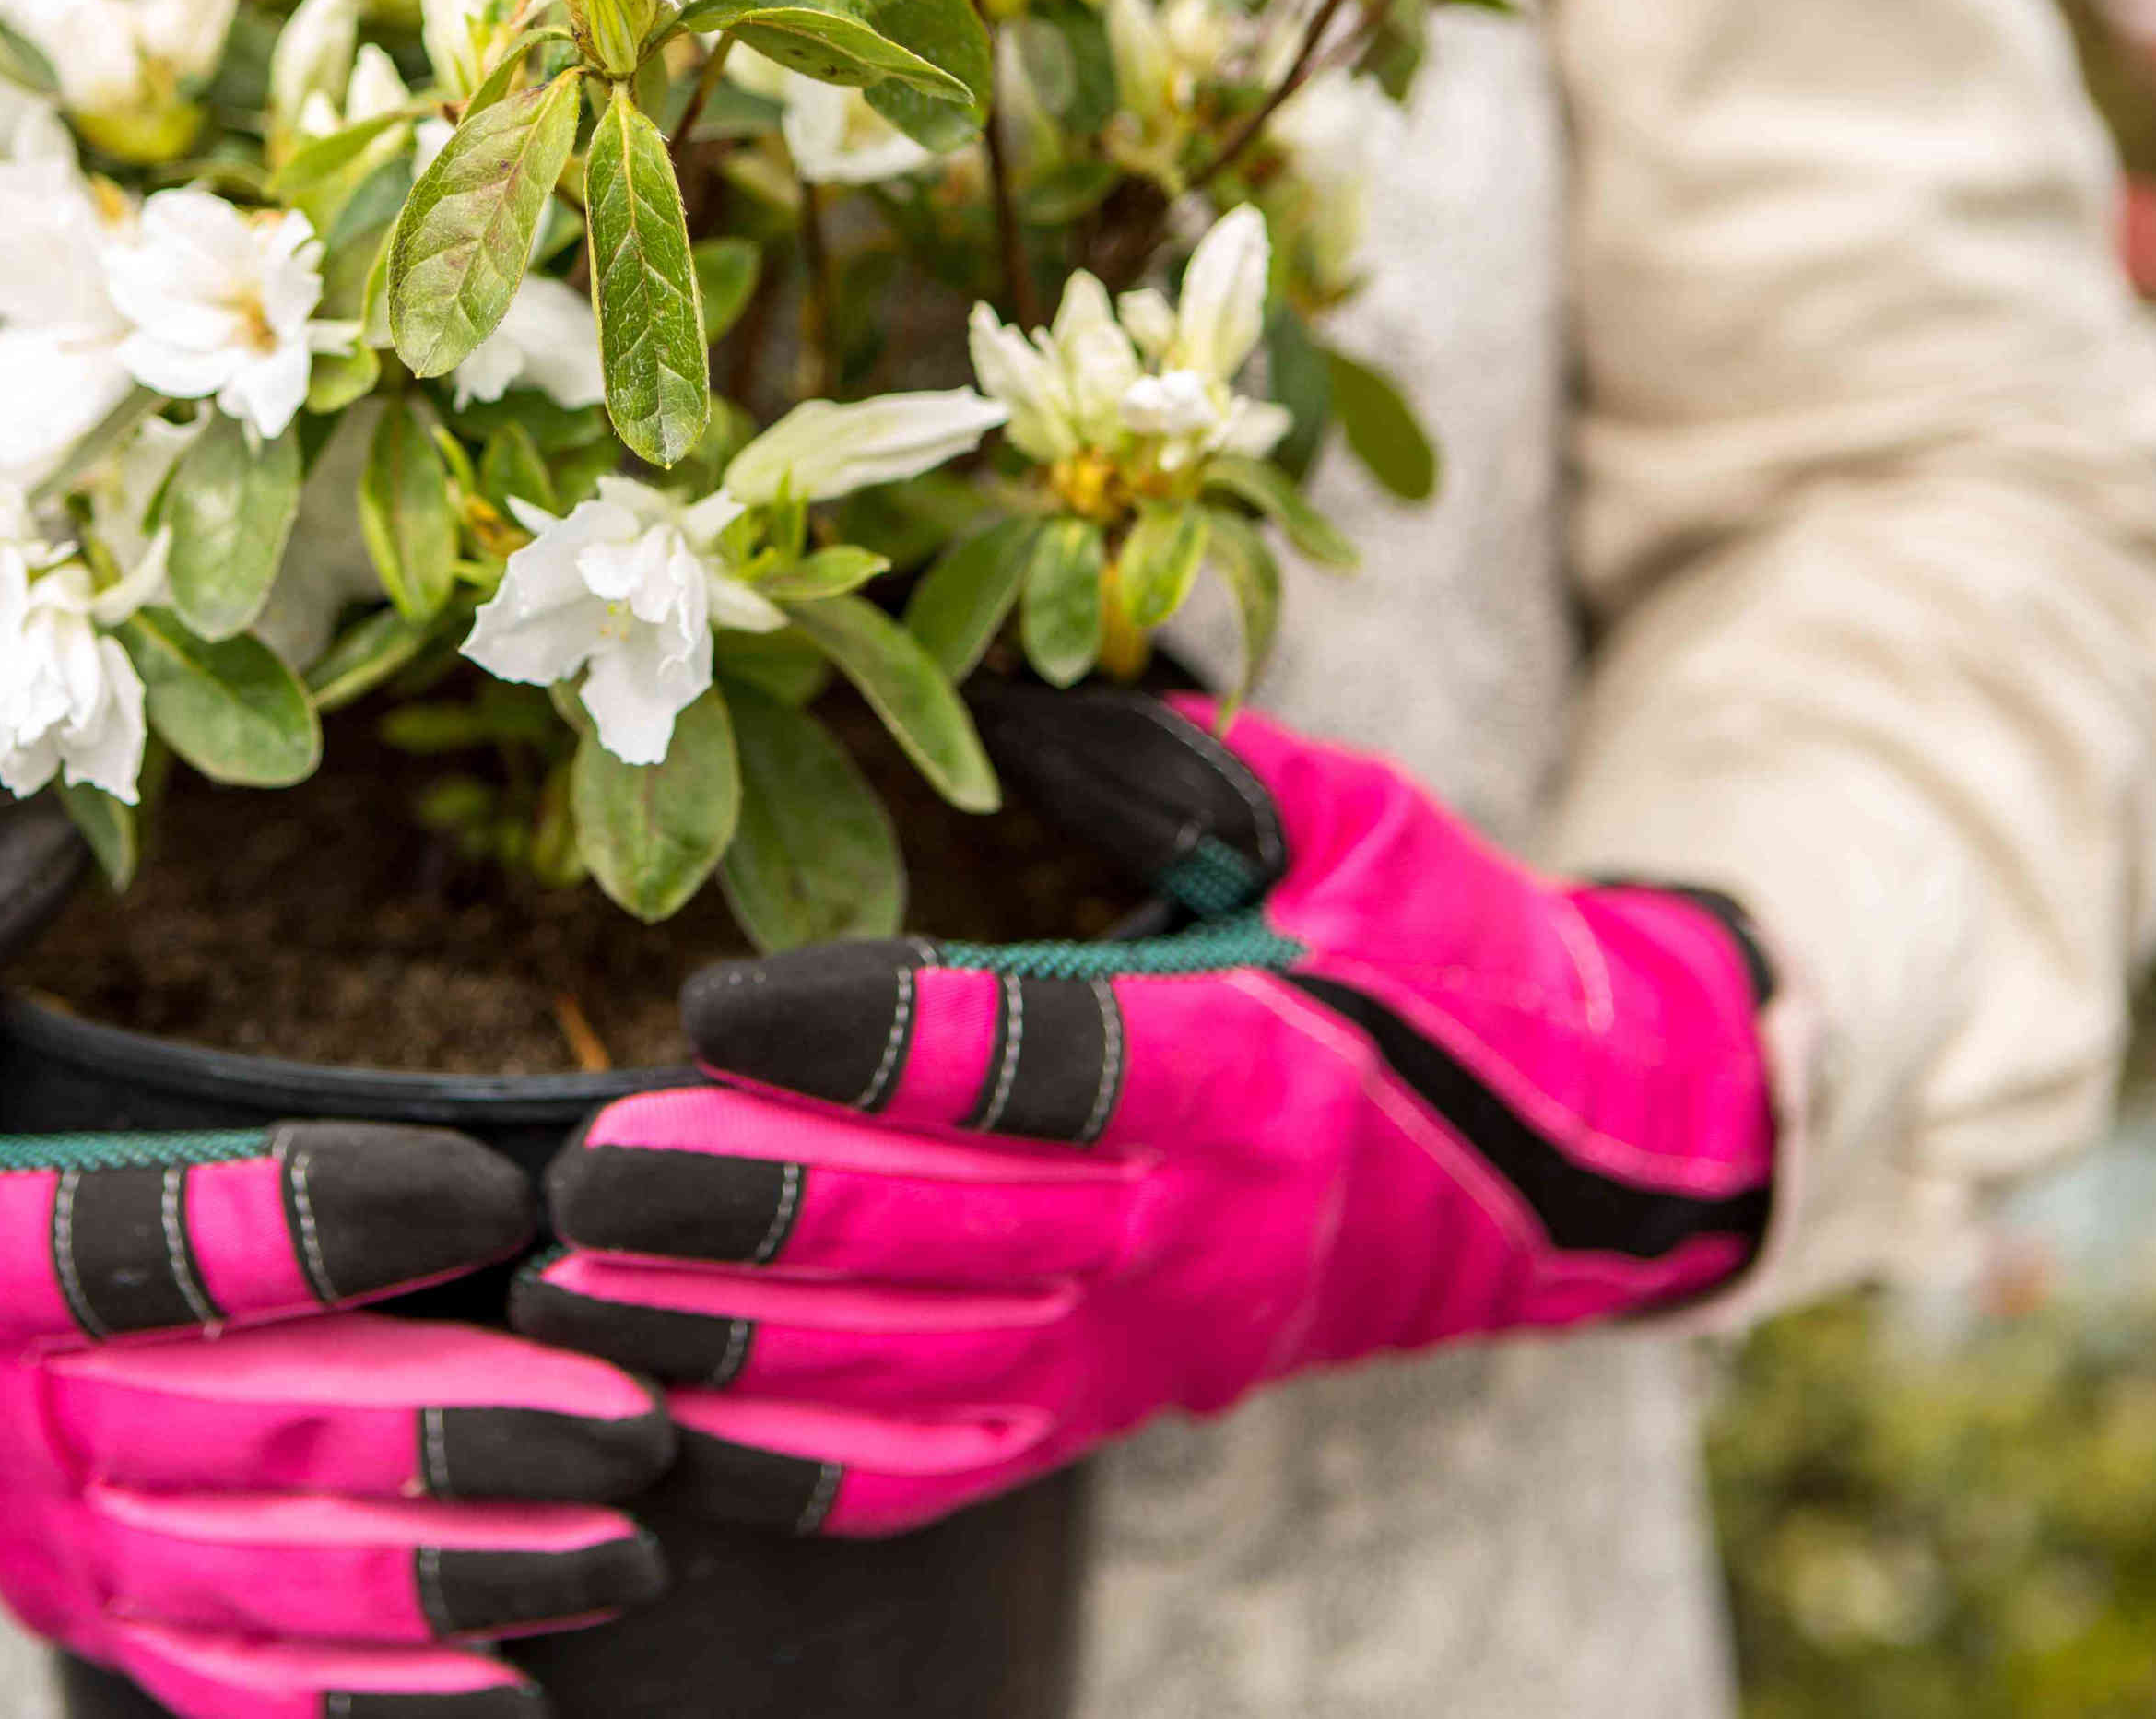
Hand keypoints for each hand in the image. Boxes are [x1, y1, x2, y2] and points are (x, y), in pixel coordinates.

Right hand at [0, 800, 671, 1718]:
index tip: (489, 1191)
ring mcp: (12, 1528)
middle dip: (442, 1439)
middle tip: (621, 1419)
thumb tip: (56, 827)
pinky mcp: (43, 1591)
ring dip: (436, 1580)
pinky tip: (499, 1695)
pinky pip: (203, 1683)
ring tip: (613, 1548)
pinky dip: (345, 1708)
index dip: (313, 1228)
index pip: (133, 1251)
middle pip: (229, 1445)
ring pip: (245, 1587)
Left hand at [507, 697, 1775, 1537]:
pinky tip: (678, 1425)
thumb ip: (1173, 756)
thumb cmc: (1438, 960)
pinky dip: (805, 1467)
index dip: (869, 1043)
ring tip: (581, 1295)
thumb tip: (999, 685)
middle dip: (748, 1207)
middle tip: (590, 1172)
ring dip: (738, 1343)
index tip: (720, 1005)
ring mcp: (1152, 1339)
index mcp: (1250, 1066)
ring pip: (918, 1373)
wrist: (1574, 1167)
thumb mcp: (1342, 820)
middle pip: (942, 1235)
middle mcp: (1195, 1226)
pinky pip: (949, 1471)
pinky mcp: (1121, 1407)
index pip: (1036, 1066)